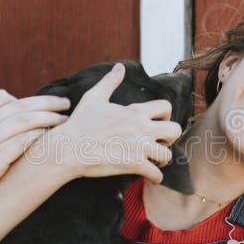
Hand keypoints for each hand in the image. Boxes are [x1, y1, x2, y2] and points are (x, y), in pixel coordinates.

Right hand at [0, 90, 70, 212]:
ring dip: (49, 117)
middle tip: (65, 103)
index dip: (25, 98)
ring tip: (65, 120)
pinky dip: (39, 136)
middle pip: (20, 105)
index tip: (43, 103)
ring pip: (25, 119)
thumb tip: (1, 137)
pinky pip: (22, 141)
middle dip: (46, 102)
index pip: (2, 97)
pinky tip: (53, 138)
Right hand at [31, 63, 182, 183]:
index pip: (166, 106)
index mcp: (135, 111)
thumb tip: (119, 67)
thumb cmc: (79, 123)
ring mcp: (139, 147)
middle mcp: (141, 128)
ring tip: (153, 161)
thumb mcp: (94, 97)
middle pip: (175, 130)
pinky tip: (148, 175)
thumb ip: (110, 81)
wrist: (68, 149)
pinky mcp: (134, 164)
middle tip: (159, 142)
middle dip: (171, 137)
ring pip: (168, 155)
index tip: (157, 122)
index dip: (166, 115)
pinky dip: (155, 177)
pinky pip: (157, 174)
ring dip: (163, 159)